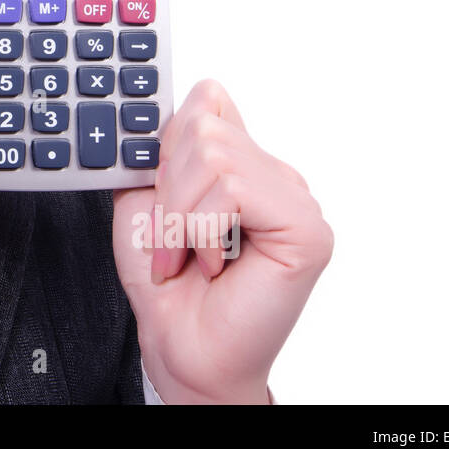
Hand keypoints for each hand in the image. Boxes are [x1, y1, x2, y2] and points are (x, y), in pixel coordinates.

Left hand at [112, 80, 332, 403]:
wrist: (183, 348)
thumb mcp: (142, 202)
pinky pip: (235, 190)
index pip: (209, 99)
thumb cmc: (167, 285)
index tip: (157, 188)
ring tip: (188, 255)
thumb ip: (153, 151)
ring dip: (182, 215)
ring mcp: (296, 197)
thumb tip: (159, 108)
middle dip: (169, 187)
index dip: (170, 139)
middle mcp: (272, 174)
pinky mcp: (307, 227)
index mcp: (238, 163)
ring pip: (216, 156)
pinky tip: (215, 264)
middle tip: (172, 238)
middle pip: (205, 125)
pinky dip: (203, 230)